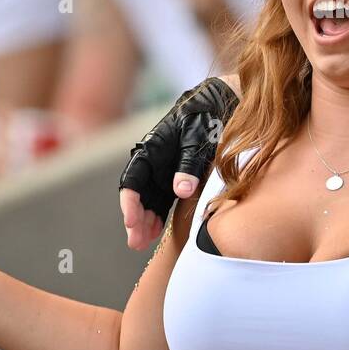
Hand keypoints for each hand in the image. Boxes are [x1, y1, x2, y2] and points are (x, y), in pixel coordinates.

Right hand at [117, 76, 239, 245]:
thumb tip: (181, 191)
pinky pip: (164, 201)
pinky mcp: (177, 178)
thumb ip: (189, 164)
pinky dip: (159, 217)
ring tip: (142, 244)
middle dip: (134, 220)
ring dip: (145, 223)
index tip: (131, 221)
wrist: (220, 105)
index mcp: (151, 150)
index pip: (132, 180)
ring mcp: (164, 172)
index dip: (129, 203)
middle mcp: (153, 163)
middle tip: (136, 242)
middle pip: (137, 196)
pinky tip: (156, 234)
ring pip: (149, 202)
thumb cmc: (205, 118)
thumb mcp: (198, 139)